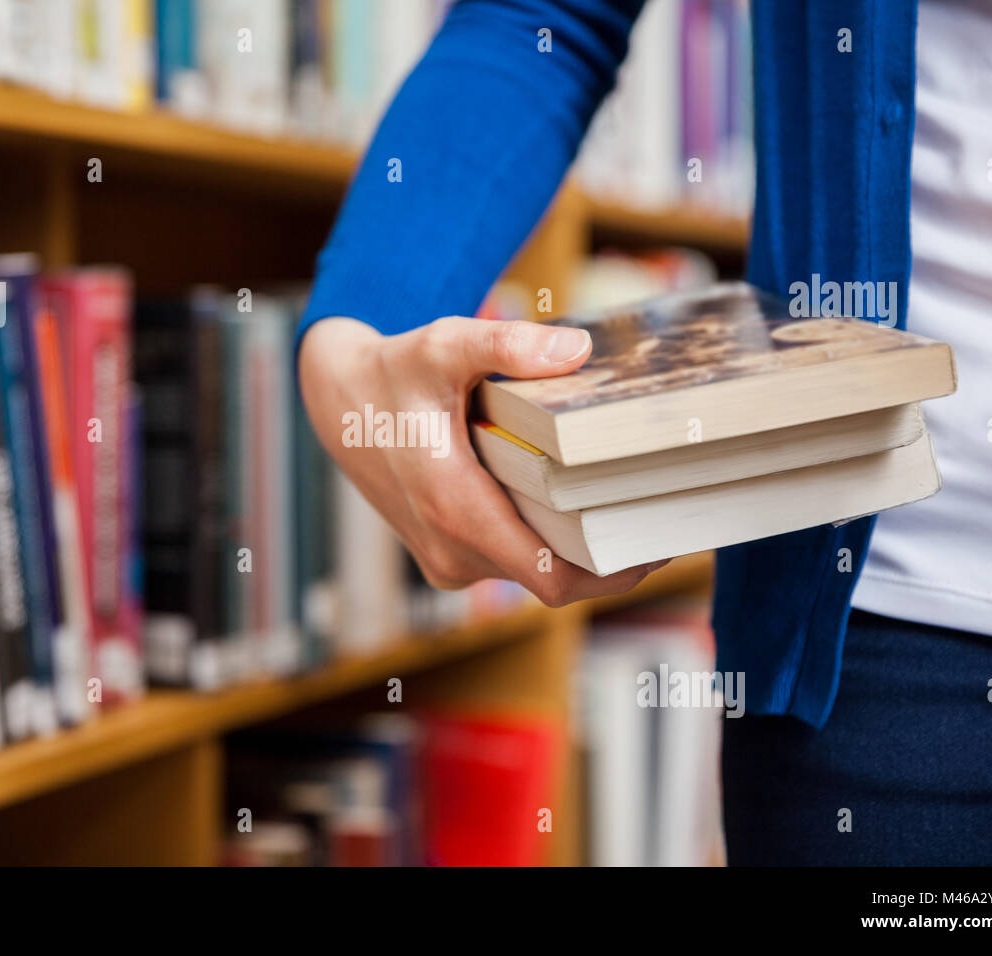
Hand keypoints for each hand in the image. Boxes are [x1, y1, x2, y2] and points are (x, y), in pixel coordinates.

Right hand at [298, 315, 667, 606]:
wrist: (336, 402)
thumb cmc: (393, 373)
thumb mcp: (443, 343)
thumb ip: (506, 344)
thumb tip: (576, 350)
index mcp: (455, 510)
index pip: (551, 577)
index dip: (612, 573)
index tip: (656, 548)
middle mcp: (452, 551)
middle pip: (552, 579)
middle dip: (606, 557)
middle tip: (655, 517)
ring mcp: (447, 560)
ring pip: (532, 572)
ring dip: (575, 549)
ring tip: (620, 505)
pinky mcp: (446, 556)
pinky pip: (510, 563)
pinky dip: (545, 543)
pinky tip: (570, 504)